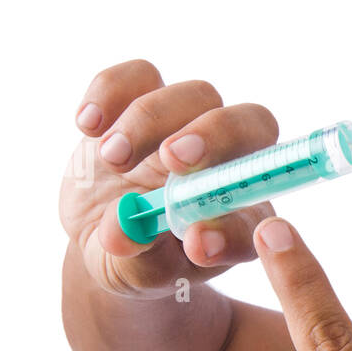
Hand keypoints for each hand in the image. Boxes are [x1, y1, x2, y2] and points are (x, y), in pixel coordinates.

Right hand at [59, 58, 280, 298]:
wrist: (107, 236)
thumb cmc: (143, 261)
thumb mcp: (141, 275)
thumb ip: (140, 260)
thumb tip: (126, 233)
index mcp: (243, 207)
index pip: (263, 197)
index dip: (238, 210)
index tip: (196, 241)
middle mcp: (227, 159)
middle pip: (251, 122)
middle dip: (214, 135)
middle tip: (169, 159)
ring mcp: (188, 124)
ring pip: (197, 94)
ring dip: (151, 120)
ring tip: (111, 159)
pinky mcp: (144, 100)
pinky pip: (139, 75)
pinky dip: (111, 91)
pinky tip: (88, 126)